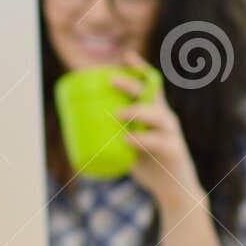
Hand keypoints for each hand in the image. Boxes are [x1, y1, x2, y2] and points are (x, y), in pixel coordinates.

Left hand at [113, 51, 205, 215]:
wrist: (171, 189)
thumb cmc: (146, 163)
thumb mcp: (127, 143)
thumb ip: (110, 134)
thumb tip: (72, 129)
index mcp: (155, 113)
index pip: (151, 86)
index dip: (140, 70)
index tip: (125, 56)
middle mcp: (166, 119)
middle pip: (152, 96)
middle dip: (133, 86)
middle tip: (112, 81)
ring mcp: (172, 134)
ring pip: (159, 116)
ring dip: (138, 112)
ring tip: (119, 114)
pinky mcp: (174, 152)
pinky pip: (159, 142)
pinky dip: (142, 140)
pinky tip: (128, 139)